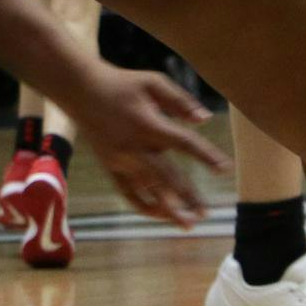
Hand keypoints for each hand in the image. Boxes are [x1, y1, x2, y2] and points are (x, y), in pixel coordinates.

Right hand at [64, 65, 229, 226]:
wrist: (80, 91)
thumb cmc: (123, 84)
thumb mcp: (153, 82)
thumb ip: (180, 101)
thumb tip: (205, 120)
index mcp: (149, 124)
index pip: (184, 143)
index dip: (205, 156)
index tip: (225, 169)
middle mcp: (134, 147)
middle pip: (166, 176)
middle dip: (187, 196)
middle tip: (206, 214)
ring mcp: (120, 161)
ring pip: (146, 190)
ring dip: (168, 208)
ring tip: (187, 223)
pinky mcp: (110, 167)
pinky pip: (127, 192)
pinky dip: (143, 206)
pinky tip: (161, 214)